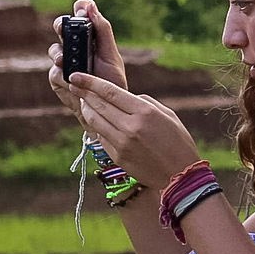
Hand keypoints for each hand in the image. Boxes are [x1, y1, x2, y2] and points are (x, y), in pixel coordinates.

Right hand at [47, 0, 128, 86]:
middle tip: (64, 28)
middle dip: (61, 25)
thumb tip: (91, 7)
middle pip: (62, 27)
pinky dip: (63, 76)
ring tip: (66, 61)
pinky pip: (54, 72)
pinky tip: (72, 83)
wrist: (106, 109)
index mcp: (91, 36)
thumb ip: (103, 31)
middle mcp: (75, 46)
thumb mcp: (111, 55)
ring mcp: (64, 61)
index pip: (82, 14)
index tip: (82, 10)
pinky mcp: (57, 78)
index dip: (81, 8)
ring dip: (59, 54)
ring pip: (54, 50)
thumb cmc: (112, 82)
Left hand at [54, 69, 204, 187]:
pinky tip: (96, 120)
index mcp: (144, 112)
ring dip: (86, 109)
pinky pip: (101, 137)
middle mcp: (130, 126)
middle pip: (98, 105)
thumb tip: (127, 97)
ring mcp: (122, 143)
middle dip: (83, 92)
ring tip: (82, 101)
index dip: (90, 82)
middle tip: (74, 84)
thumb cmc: (179, 143)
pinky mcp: (117, 157)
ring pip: (95, 121)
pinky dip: (97, 126)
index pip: (110, 92)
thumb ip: (145, 102)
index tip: (76, 76)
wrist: (181, 177)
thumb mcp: (168, 115)